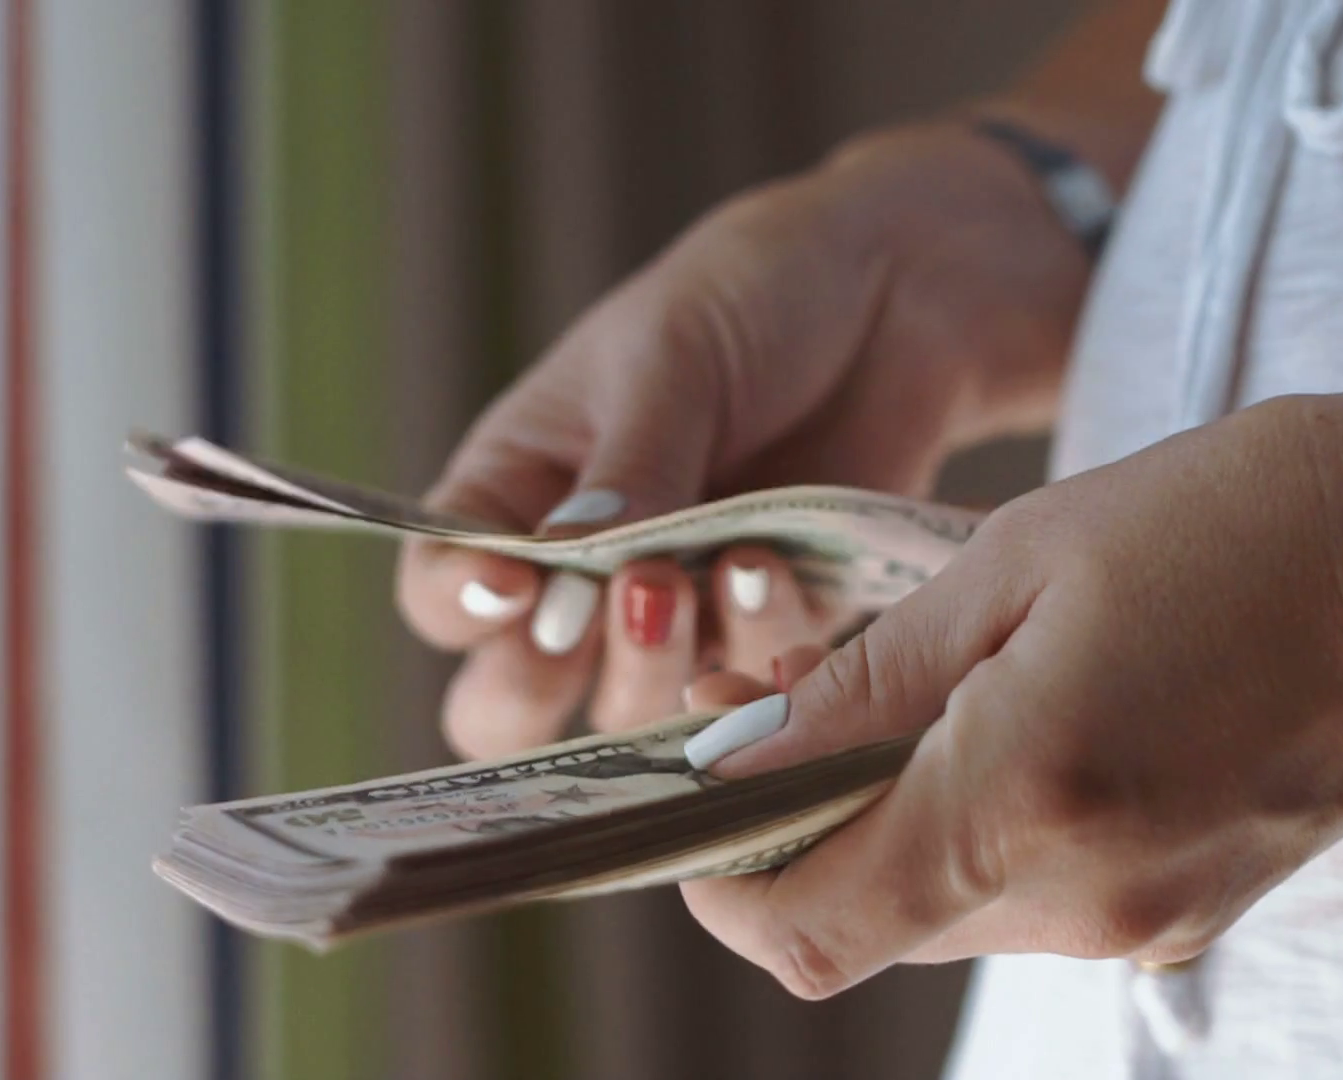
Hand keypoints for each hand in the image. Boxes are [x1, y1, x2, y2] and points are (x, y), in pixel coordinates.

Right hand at [396, 122, 1090, 758]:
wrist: (900, 291)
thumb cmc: (754, 296)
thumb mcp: (669, 359)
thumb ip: (625, 470)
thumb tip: (563, 566)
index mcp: (517, 492)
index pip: (442, 588)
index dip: (461, 605)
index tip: (517, 584)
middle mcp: (580, 574)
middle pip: (508, 699)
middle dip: (542, 686)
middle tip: (612, 613)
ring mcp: (676, 614)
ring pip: (624, 714)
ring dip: (663, 664)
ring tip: (727, 567)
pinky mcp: (772, 633)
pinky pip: (746, 688)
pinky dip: (760, 651)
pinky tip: (779, 574)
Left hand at [676, 390, 1342, 998]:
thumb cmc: (1238, 518)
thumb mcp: (1019, 562)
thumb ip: (864, 683)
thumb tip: (734, 754)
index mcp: (1022, 801)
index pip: (805, 926)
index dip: (720, 874)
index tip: (694, 785)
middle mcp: (1081, 900)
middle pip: (864, 924)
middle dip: (796, 832)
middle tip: (782, 702)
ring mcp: (1143, 920)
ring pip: (942, 913)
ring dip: (887, 825)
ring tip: (908, 689)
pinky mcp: (1186, 909)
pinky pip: (1029, 898)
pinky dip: (977, 830)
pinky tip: (1003, 721)